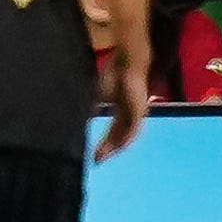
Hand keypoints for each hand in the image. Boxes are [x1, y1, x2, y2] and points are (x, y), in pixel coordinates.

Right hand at [94, 41, 149, 161]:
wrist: (128, 61)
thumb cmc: (115, 72)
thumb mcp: (99, 93)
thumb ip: (94, 107)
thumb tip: (82, 119)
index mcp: (122, 108)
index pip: (114, 129)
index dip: (104, 142)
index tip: (93, 153)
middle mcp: (131, 114)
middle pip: (119, 136)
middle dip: (107, 149)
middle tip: (96, 160)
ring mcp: (136, 114)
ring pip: (125, 136)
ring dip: (113, 148)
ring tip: (101, 157)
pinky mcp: (139, 112)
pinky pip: (131, 132)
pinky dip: (121, 141)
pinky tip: (113, 149)